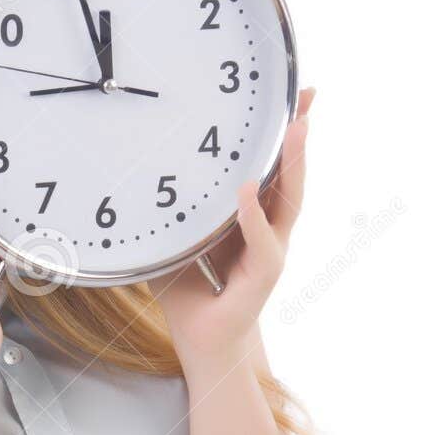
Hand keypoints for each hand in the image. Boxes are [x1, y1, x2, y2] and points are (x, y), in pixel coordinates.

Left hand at [146, 86, 315, 366]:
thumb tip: (130, 173)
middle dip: (297, 135)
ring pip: (288, 201)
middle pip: (290, 174)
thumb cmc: (188, 291)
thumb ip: (166, 210)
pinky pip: (260, 241)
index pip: (271, 167)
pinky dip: (253, 216)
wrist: (198, 339)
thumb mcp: (171, 239)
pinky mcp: (263, 275)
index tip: (287, 95)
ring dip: (291, 163)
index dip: (280, 133)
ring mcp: (270, 250)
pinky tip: (248, 190)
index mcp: (250, 217)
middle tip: (303, 95)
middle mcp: (268, 229)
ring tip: (295, 128)